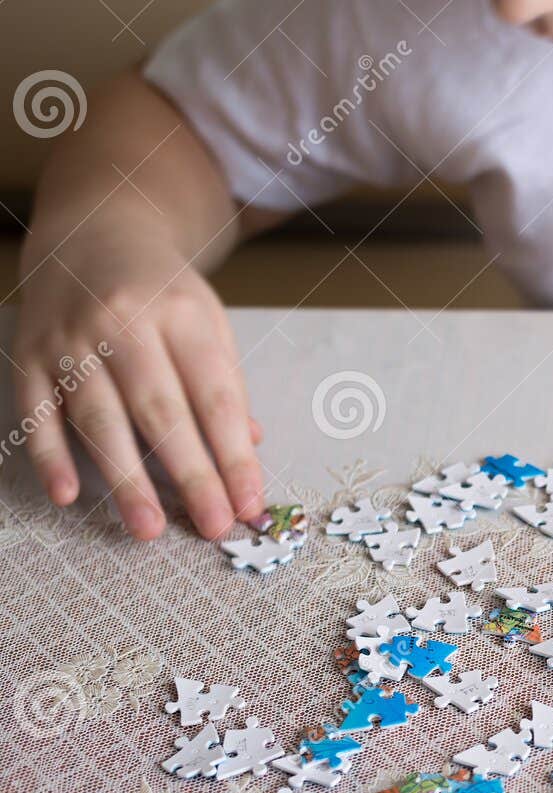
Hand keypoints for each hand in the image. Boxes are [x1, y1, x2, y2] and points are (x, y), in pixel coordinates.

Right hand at [13, 231, 263, 539]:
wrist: (94, 231)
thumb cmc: (163, 293)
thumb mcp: (209, 322)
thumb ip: (228, 385)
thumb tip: (250, 447)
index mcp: (181, 316)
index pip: (215, 397)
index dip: (234, 455)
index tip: (249, 502)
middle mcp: (123, 324)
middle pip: (161, 412)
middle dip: (190, 475)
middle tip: (212, 525)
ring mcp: (70, 340)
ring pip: (100, 418)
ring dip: (125, 479)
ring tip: (149, 528)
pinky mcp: (28, 355)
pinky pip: (38, 412)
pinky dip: (50, 455)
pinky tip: (68, 494)